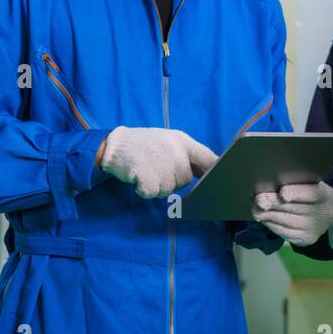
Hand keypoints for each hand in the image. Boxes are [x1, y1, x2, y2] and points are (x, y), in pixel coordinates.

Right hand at [99, 126, 216, 198]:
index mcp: (183, 141)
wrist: (115, 145)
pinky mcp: (147, 176)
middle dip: (173, 179)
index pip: (207, 158)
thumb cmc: (145, 145)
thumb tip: (210, 171)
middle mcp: (175, 151)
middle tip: (157, 169)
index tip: (217, 180)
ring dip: (158, 186)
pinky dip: (144, 190)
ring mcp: (162, 163)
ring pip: (169, 188)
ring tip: (147, 170)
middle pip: (185, 179)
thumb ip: (188, 154)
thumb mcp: (169, 141)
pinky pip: (153, 192)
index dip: (213, 171)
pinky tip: (138, 177)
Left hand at [252, 182, 332, 245]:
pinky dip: (270, 224)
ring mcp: (314, 229)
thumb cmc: (311, 193)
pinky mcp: (305, 239)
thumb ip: (292, 183)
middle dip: (272, 203)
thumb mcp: (308, 183)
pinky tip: (264, 218)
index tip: (282, 193)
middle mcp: (322, 213)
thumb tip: (268, 193)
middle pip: (293, 208)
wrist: (325, 214)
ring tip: (256, 209)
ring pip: (285, 221)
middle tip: (258, 199)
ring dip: (267, 215)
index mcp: (325, 195)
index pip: (311, 194)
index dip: (296, 193)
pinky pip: (283, 232)